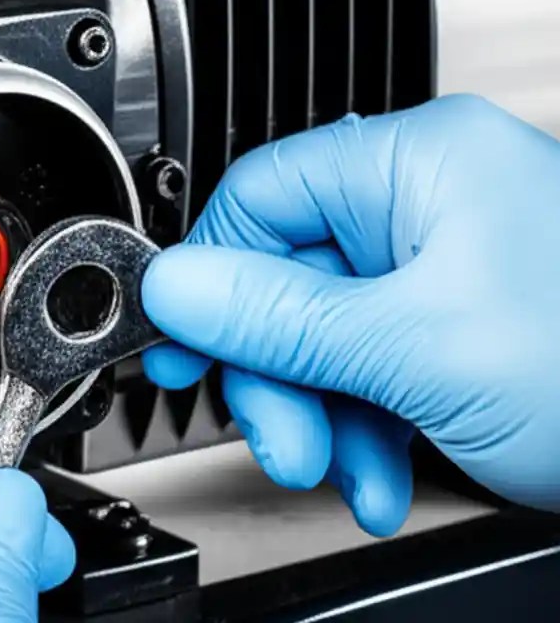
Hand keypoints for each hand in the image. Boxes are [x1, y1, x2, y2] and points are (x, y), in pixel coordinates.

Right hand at [140, 95, 559, 534]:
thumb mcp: (415, 348)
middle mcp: (429, 201)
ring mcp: (448, 263)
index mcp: (417, 165)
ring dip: (323, 417)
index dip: (210, 279)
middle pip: (288, 278)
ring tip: (344, 473)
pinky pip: (374, 363)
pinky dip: (367, 427)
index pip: (258, 197)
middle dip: (279, 375)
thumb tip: (176, 286)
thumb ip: (278, 317)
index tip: (181, 345)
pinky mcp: (461, 319)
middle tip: (284, 438)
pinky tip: (381, 473)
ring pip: (327, 333)